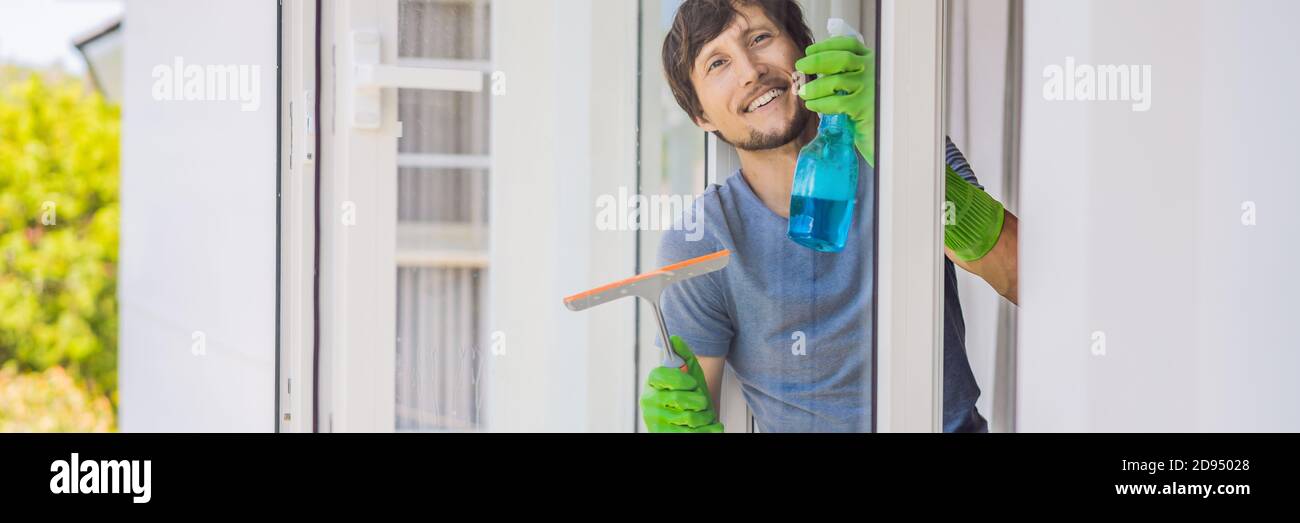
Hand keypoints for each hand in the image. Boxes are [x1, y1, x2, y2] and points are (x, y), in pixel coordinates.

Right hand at [640, 336, 723, 432]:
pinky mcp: (664, 435)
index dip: (680, 378)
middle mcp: (650, 402)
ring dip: (705, 416)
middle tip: (701, 401)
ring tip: (704, 414)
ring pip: (689, 418)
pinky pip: (692, 434)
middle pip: (678, 398)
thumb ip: (683, 355)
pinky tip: (709, 426)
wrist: (691, 422)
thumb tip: (675, 339)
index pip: (660, 375)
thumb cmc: (690, 397)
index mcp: (652, 384)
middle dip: (698, 399)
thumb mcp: (690, 373)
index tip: (692, 383)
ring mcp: (656, 421)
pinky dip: (708, 430)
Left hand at [795, 36, 875, 165]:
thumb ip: (845, 74)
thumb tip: (813, 68)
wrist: (883, 135)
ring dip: (815, 86)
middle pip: (842, 59)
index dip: (827, 46)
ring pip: (836, 81)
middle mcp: (873, 71)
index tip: (809, 51)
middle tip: (800, 67)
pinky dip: (821, 102)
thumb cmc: (868, 110)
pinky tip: (813, 105)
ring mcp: (870, 89)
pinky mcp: (865, 108)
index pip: (850, 45)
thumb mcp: (859, 87)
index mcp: (872, 62)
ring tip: (804, 92)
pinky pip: (837, 102)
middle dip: (817, 61)